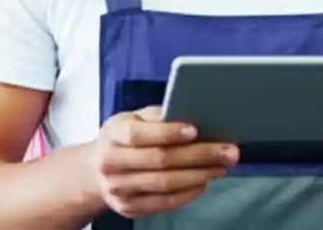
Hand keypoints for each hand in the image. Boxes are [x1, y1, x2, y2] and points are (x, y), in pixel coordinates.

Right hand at [89, 105, 238, 217]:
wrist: (94, 172)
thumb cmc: (122, 139)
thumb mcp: (131, 119)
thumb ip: (156, 116)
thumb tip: (193, 115)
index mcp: (112, 134)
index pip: (139, 135)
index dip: (168, 132)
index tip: (195, 130)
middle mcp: (111, 163)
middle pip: (160, 160)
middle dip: (199, 155)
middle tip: (228, 151)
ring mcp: (118, 189)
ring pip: (166, 183)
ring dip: (200, 175)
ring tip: (222, 166)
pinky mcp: (129, 208)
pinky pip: (166, 202)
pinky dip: (189, 192)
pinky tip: (204, 181)